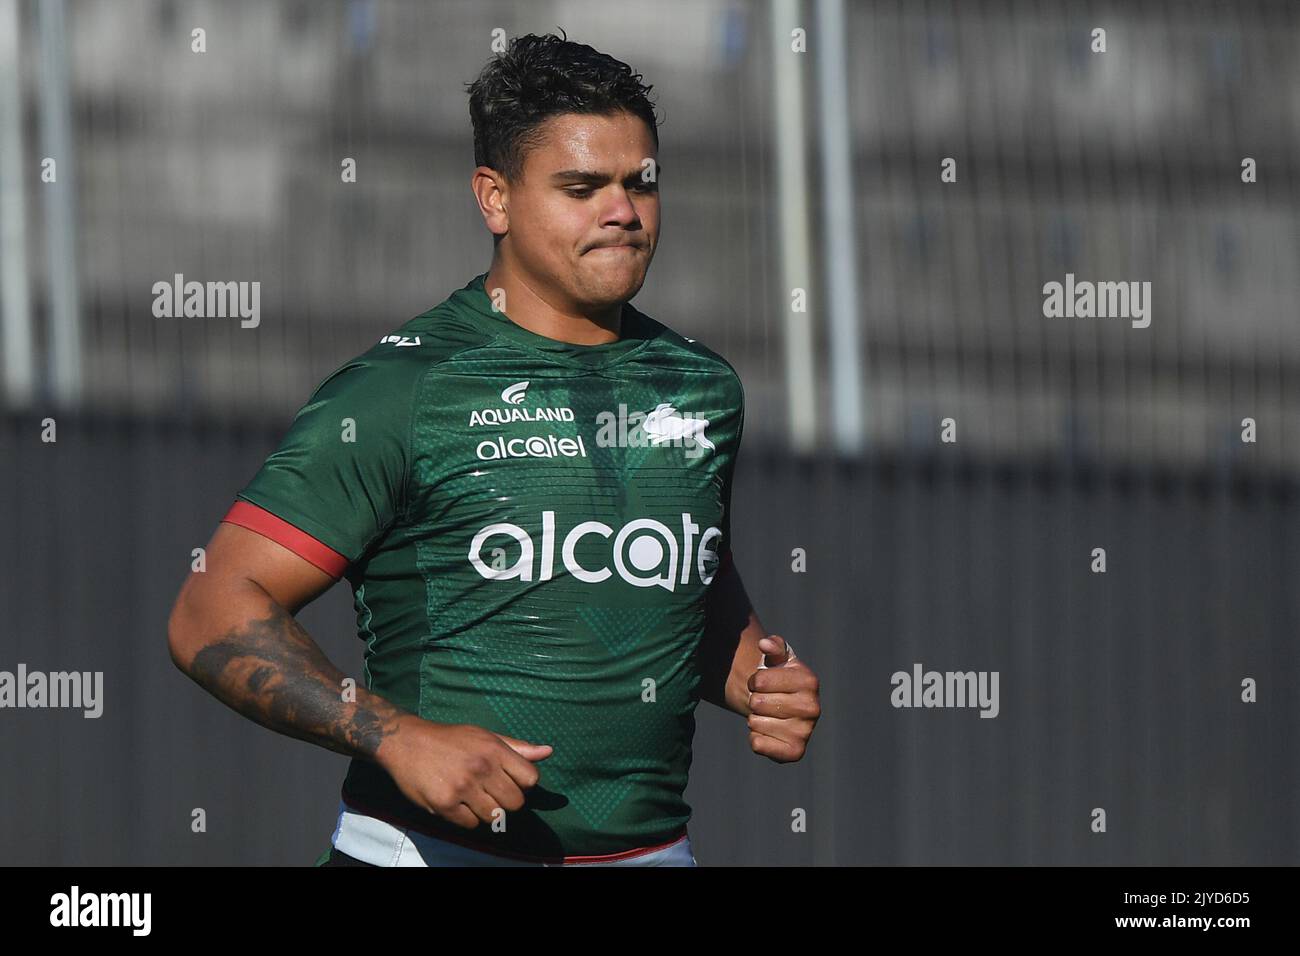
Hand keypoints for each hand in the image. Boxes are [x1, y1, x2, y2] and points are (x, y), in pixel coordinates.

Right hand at [376, 716, 552, 828]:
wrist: (406, 743)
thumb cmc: (450, 740)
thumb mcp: (484, 736)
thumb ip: (516, 748)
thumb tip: (548, 751)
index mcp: (494, 749)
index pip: (530, 779)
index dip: (522, 784)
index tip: (508, 781)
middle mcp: (482, 767)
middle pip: (515, 803)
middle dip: (505, 801)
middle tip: (488, 792)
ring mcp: (463, 787)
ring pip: (494, 817)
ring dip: (486, 811)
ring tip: (471, 797)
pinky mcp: (445, 805)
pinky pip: (471, 825)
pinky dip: (466, 819)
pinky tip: (456, 803)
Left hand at [746, 634, 819, 762]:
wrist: (784, 706)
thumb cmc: (779, 678)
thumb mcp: (777, 658)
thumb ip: (773, 646)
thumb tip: (765, 644)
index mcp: (809, 681)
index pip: (760, 681)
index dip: (754, 681)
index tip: (763, 683)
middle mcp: (813, 708)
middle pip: (757, 703)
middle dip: (754, 700)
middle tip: (766, 701)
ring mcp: (806, 732)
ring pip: (755, 723)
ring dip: (755, 719)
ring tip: (769, 715)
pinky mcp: (795, 752)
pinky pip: (758, 744)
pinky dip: (756, 738)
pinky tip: (769, 731)